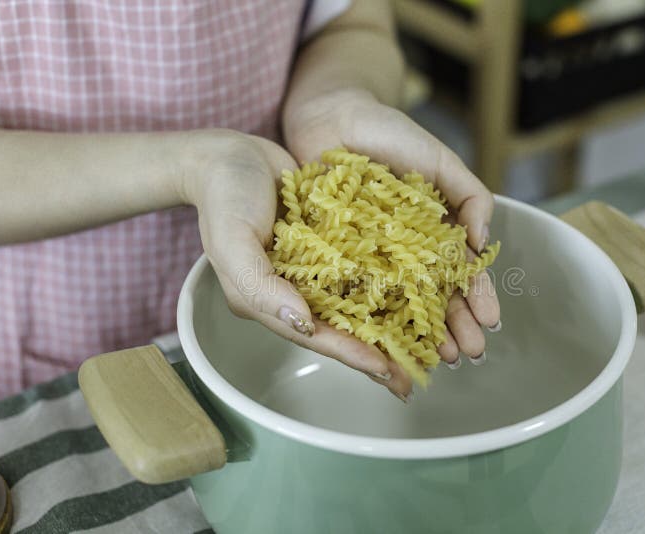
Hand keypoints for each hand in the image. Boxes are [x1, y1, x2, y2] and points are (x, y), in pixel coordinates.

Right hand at [181, 130, 412, 399]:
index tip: (385, 370)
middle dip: (374, 353)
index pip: (315, 335)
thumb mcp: (231, 242)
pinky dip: (385, 283)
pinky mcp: (329, 243)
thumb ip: (260, 286)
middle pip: (340, 329)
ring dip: (386, 325)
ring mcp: (314, 267)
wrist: (227, 153)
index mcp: (268, 299)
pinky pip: (360, 268)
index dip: (350, 354)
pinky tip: (413, 293)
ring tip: (420, 346)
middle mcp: (295, 290)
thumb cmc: (224, 197)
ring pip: (355, 304)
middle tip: (410, 378)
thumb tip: (303, 321)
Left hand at [283, 90, 501, 373]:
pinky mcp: (339, 254)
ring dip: (422, 330)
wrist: (329, 115)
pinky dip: (376, 315)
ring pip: (401, 300)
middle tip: (468, 355)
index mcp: (434, 225)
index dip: (477, 296)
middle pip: (436, 293)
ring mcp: (373, 253)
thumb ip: (468, 193)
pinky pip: (358, 289)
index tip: (490, 322)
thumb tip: (483, 238)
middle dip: (456, 325)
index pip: (461, 269)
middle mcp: (406, 246)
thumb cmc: (386, 131)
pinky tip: (389, 338)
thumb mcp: (438, 158)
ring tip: (437, 356)